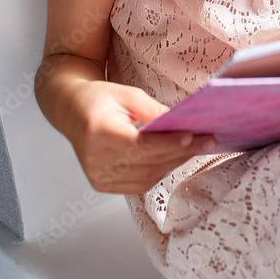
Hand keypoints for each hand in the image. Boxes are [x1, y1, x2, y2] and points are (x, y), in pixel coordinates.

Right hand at [64, 78, 217, 193]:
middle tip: (208, 141)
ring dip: (174, 163)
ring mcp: (98, 176)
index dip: (168, 143)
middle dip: (181, 152)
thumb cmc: (99, 99)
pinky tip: (174, 158)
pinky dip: (160, 171)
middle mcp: (95, 160)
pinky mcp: (102, 184)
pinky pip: (139, 184)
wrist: (71, 111)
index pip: (140, 145)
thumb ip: (154, 111)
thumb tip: (183, 123)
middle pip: (147, 162)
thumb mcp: (128, 95)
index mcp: (98, 132)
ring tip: (196, 148)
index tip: (193, 136)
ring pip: (147, 177)